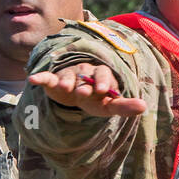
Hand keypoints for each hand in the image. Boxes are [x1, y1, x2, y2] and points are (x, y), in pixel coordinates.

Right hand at [27, 62, 146, 118]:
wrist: (75, 94)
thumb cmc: (96, 99)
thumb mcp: (109, 105)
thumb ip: (125, 106)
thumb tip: (144, 106)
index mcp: (101, 75)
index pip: (104, 75)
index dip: (104, 82)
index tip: (104, 91)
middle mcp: (85, 72)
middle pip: (85, 74)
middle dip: (85, 83)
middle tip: (84, 92)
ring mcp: (68, 75)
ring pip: (67, 75)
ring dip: (66, 80)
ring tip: (65, 87)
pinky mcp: (54, 80)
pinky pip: (47, 77)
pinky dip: (41, 77)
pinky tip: (33, 78)